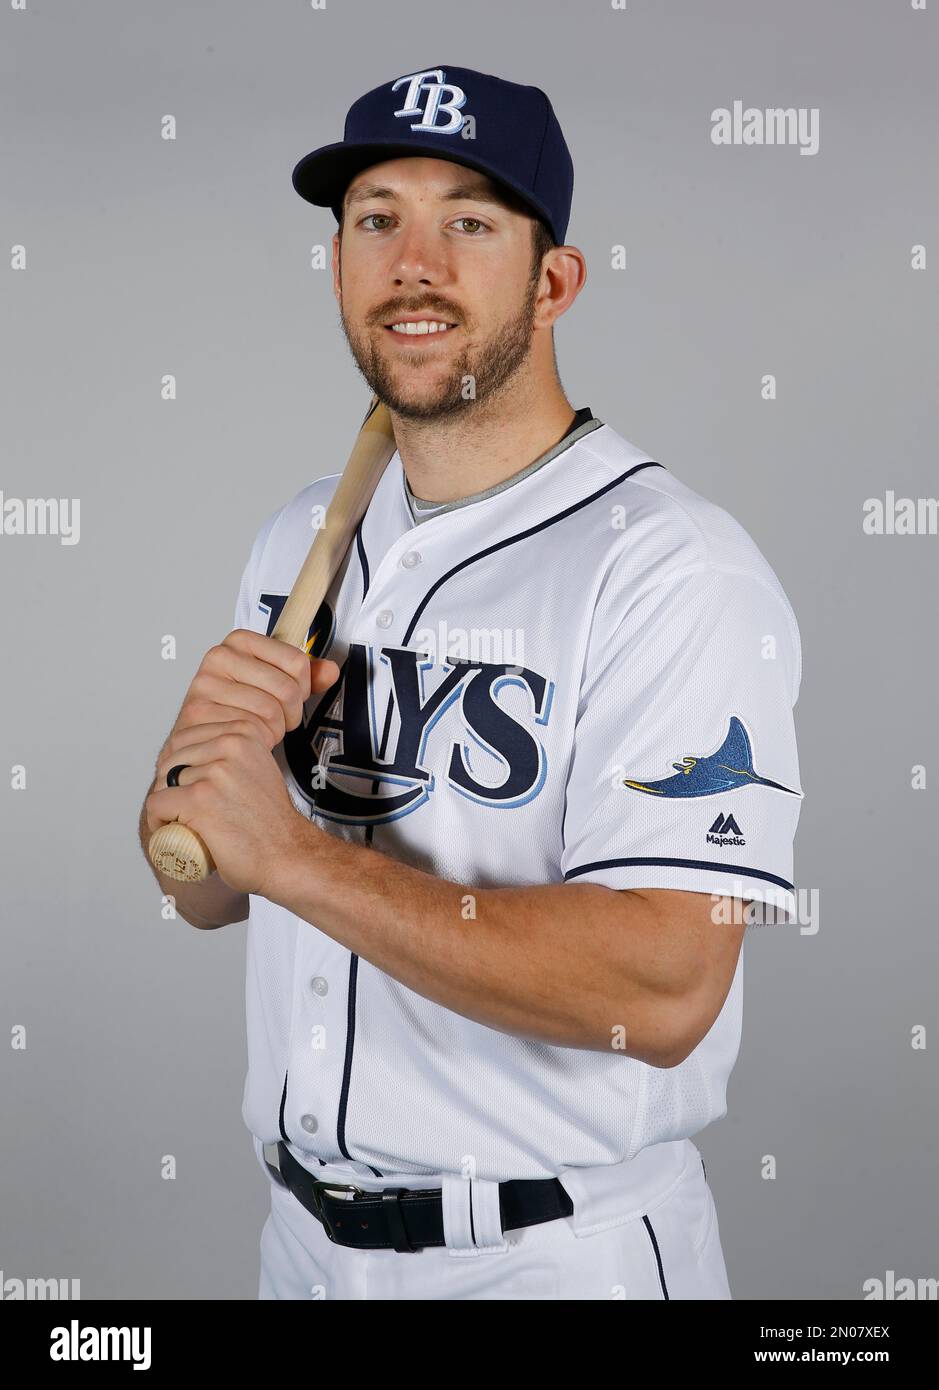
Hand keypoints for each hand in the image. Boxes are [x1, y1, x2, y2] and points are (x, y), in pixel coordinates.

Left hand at [145, 726, 309, 896]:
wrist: (287, 854)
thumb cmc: (270, 821)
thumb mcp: (258, 768)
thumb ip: (235, 753)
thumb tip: (200, 748)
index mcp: (244, 732)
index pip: (185, 737)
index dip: (179, 765)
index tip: (189, 786)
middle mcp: (231, 745)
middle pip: (171, 758)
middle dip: (169, 784)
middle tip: (183, 809)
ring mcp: (216, 772)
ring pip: (163, 782)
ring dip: (166, 804)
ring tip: (183, 822)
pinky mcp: (200, 798)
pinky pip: (157, 803)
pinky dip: (157, 820)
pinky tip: (170, 830)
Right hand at [164, 628, 339, 754]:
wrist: (202, 741)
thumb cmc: (239, 708)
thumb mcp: (275, 685)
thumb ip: (305, 677)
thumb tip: (330, 671)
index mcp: (239, 640)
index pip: (297, 661)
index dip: (304, 686)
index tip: (292, 695)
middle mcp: (218, 656)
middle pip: (286, 688)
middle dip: (291, 712)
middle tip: (278, 719)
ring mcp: (205, 684)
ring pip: (270, 711)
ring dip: (274, 729)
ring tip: (261, 728)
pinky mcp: (198, 712)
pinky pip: (248, 729)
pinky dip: (256, 740)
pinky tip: (246, 737)